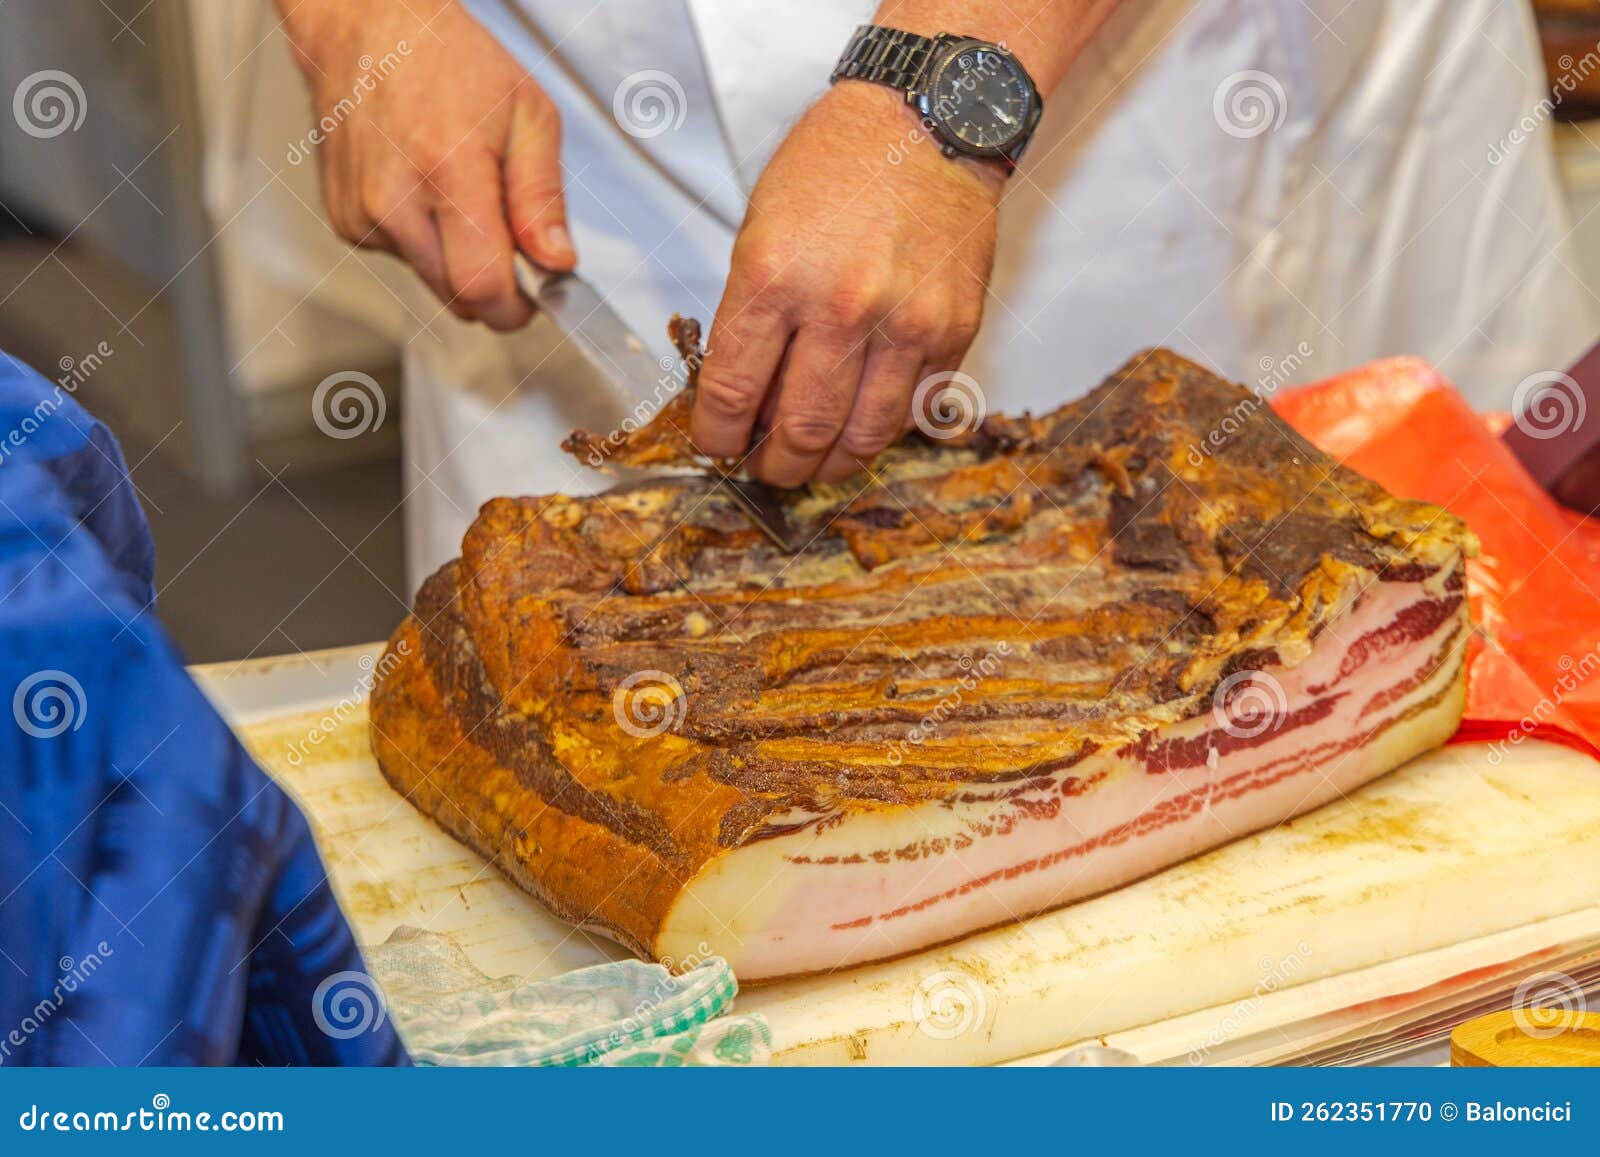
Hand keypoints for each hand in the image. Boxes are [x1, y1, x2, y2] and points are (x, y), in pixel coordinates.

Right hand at [279, 0, 573, 328]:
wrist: (369, 29)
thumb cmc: (449, 62)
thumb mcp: (528, 116)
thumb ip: (543, 198)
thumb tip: (556, 262)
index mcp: (447, 172)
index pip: (482, 287)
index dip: (516, 307)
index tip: (534, 296)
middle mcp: (393, 201)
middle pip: (459, 297)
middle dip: (493, 280)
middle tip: (506, 230)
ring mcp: (362, 216)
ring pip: (432, 282)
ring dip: (457, 258)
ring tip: (458, 192)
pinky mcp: (345, 222)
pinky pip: (403, 260)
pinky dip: (424, 240)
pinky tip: (423, 189)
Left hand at [692, 81, 1002, 485]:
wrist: (925, 123)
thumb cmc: (835, 167)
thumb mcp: (760, 230)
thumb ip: (751, 317)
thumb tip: (749, 399)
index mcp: (774, 277)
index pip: (733, 392)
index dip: (718, 437)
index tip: (718, 446)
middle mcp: (840, 307)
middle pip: (800, 429)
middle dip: (775, 465)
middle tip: (767, 469)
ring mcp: (905, 324)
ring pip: (862, 436)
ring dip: (831, 464)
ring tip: (815, 463)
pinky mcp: (953, 332)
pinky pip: (913, 410)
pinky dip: (883, 430)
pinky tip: (863, 425)